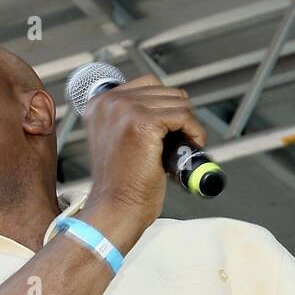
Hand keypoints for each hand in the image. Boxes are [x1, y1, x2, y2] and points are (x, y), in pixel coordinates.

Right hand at [80, 75, 207, 247]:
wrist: (117, 209)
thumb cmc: (122, 185)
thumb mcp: (119, 141)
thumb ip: (133, 119)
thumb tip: (170, 105)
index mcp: (100, 103)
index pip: (148, 85)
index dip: (166, 107)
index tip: (171, 131)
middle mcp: (109, 102)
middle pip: (165, 91)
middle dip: (179, 116)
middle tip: (179, 143)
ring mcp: (125, 110)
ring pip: (178, 102)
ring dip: (188, 124)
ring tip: (182, 148)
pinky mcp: (143, 122)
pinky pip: (184, 115)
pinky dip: (194, 131)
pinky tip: (191, 146)